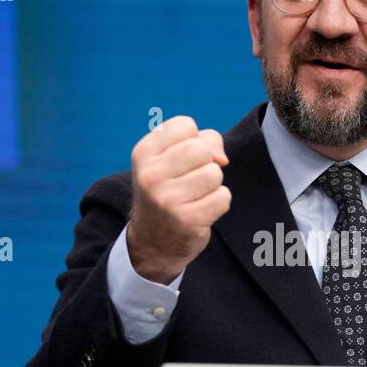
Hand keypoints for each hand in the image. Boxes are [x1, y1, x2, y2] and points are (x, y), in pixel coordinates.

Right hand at [126, 116, 231, 283]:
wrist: (152, 241)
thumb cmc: (168, 190)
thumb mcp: (172, 159)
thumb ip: (203, 141)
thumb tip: (222, 159)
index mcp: (143, 153)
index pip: (186, 125)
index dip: (193, 140)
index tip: (181, 160)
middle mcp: (150, 175)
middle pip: (202, 149)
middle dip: (206, 163)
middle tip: (191, 180)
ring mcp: (167, 199)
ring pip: (215, 173)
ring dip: (213, 185)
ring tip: (195, 196)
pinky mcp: (187, 220)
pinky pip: (223, 198)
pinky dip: (218, 203)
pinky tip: (201, 211)